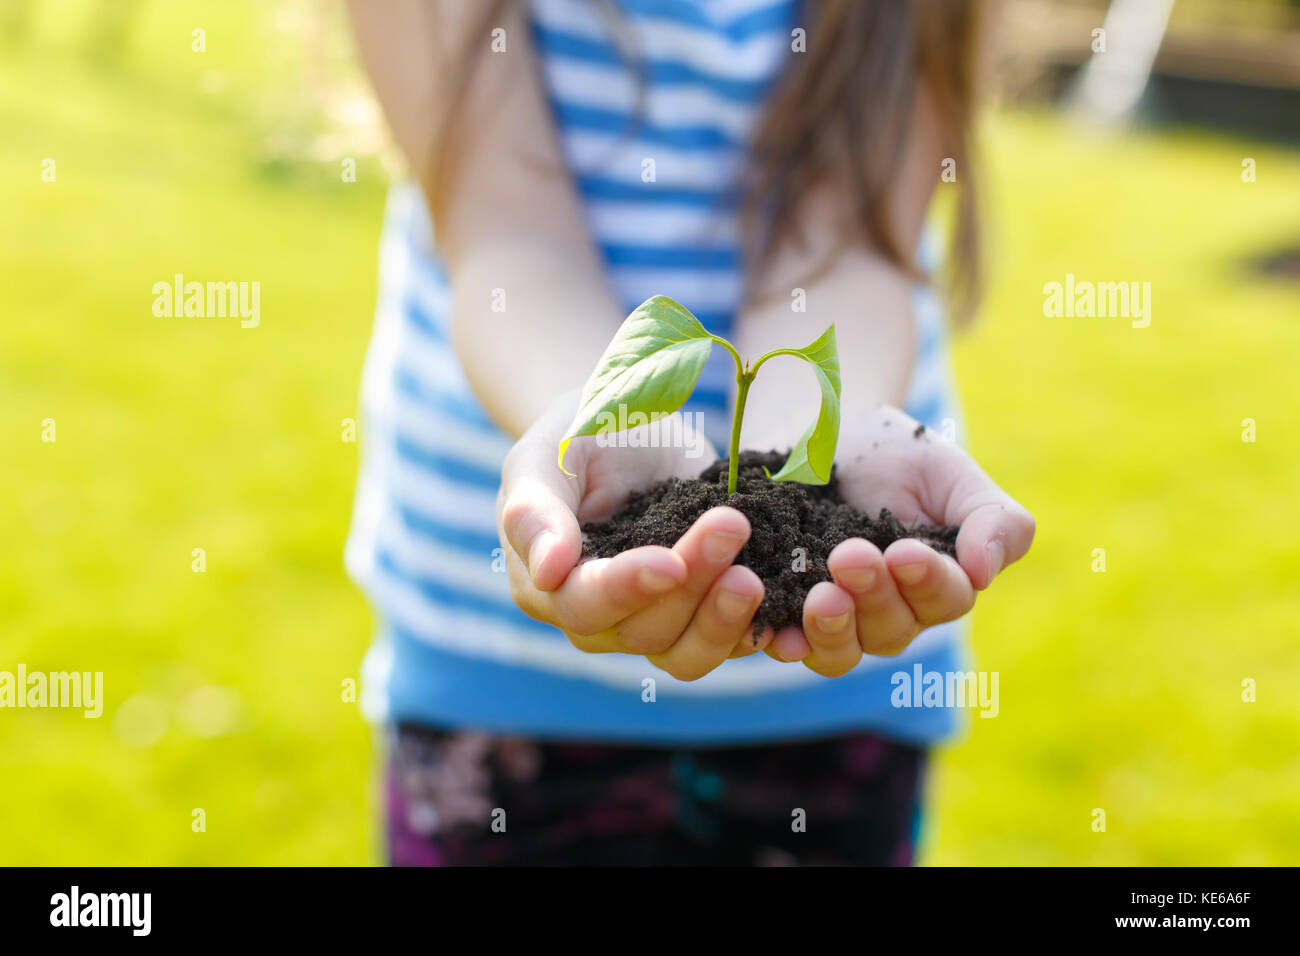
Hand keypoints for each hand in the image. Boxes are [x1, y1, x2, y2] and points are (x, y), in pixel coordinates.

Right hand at [498, 392, 774, 680]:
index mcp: (549, 588)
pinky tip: (788, 602)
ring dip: (727, 618)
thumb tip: (548, 572)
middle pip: (647, 631)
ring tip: (758, 573)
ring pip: (691, 651)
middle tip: (731, 525)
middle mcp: (602, 622)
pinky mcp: (704, 615)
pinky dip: (761, 629)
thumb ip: (535, 512)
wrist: (630, 430)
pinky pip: (732, 642)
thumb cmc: (575, 438)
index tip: (671, 561)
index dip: (629, 589)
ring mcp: (656, 625)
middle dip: (693, 583)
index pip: (586, 605)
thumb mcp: (543, 457)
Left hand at [767, 404, 1034, 675]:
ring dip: (831, 627)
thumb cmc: (898, 458)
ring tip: (820, 596)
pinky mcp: (787, 614)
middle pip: (891, 629)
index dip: (927, 580)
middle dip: (872, 594)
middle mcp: (891, 615)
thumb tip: (985, 572)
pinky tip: (777, 632)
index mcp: (939, 585)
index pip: (945, 598)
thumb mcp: (951, 473)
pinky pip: (788, 643)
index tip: (904, 551)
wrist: (821, 439)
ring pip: (841, 650)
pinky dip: (783, 641)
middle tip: (849, 556)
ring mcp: (838, 621)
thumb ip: (992, 518)